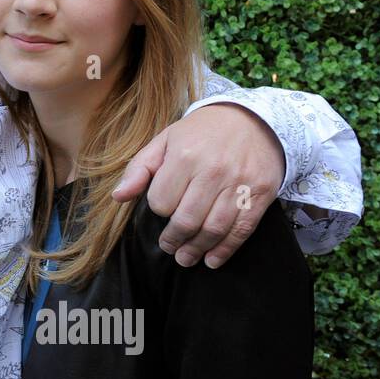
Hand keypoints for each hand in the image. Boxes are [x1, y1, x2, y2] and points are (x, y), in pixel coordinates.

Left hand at [112, 104, 284, 268]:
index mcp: (184, 156)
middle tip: (169, 247)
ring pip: (214, 229)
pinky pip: (242, 229)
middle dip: (173, 240)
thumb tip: (118, 197)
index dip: (158, 209)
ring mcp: (239, 183)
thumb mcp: (164, 141)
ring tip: (185, 258)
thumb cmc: (201, 133)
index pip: (162, 201)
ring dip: (196, 249)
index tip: (162, 209)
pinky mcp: (261, 194)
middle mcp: (213, 170)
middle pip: (187, 220)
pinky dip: (225, 249)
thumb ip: (139, 169)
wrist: (253, 119)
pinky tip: (212, 259)